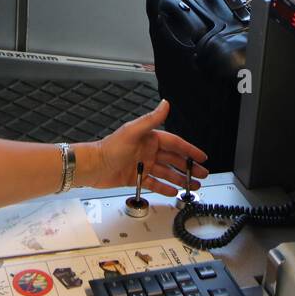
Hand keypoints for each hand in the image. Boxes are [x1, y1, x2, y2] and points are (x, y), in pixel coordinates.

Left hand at [81, 100, 207, 197]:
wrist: (93, 167)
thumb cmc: (109, 148)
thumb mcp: (133, 132)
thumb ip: (151, 119)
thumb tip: (165, 104)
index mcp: (150, 139)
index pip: (175, 143)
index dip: (190, 150)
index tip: (202, 157)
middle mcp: (148, 151)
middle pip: (174, 160)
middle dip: (189, 167)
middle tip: (202, 174)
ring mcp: (143, 165)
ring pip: (167, 173)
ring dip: (180, 179)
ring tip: (192, 186)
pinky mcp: (137, 178)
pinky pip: (154, 183)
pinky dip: (164, 188)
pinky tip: (174, 192)